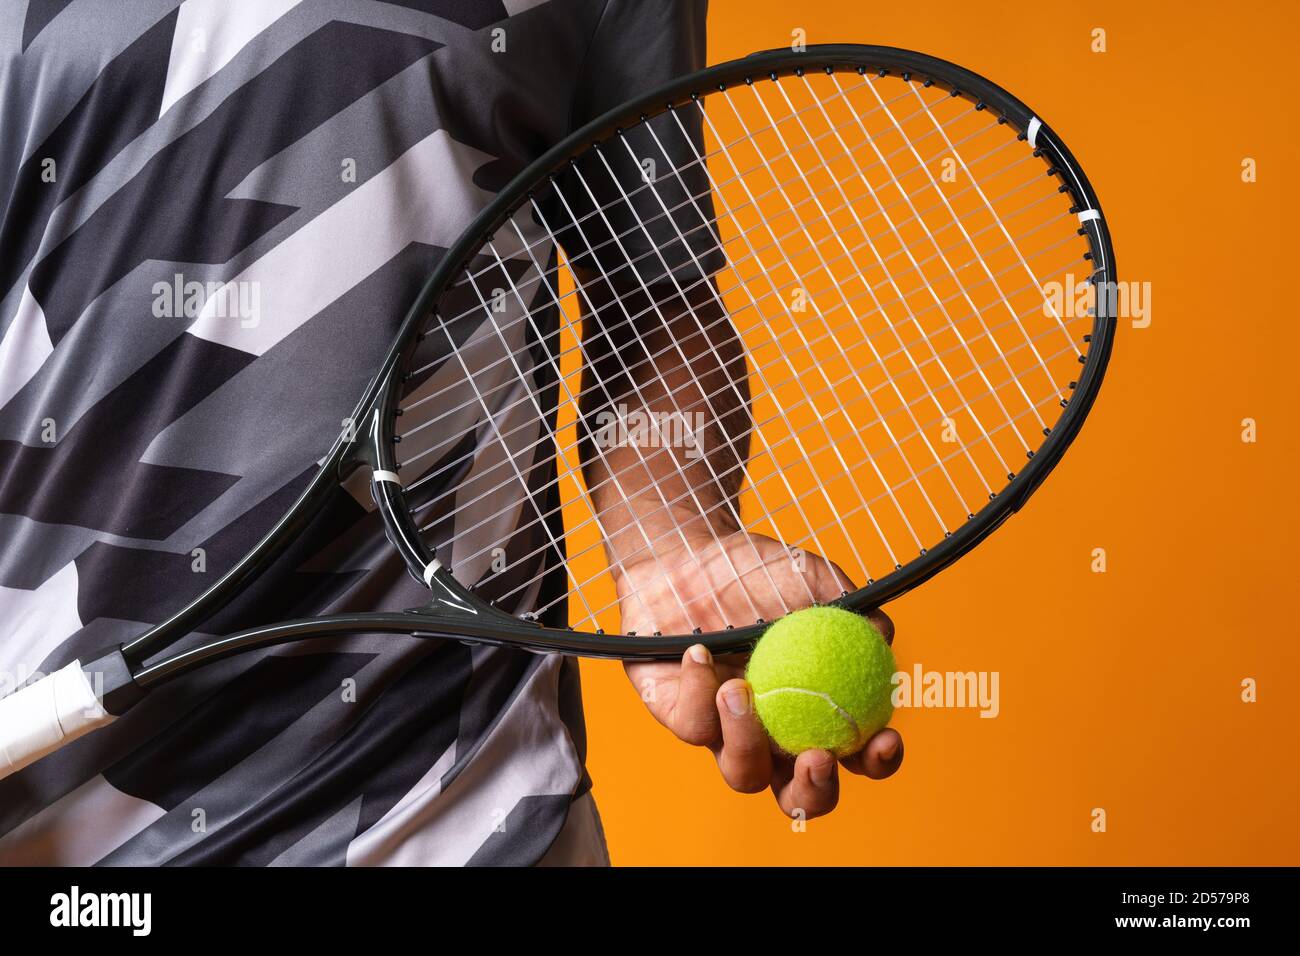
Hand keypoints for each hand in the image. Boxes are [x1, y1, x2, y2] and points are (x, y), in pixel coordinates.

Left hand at [618, 531, 903, 817]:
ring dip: (748, 741)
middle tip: (818, 756)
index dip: (877, 761)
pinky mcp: (680, 718)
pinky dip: (698, 692)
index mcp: (815, 711)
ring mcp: (726, 732)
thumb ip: (850, 605)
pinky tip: (699, 651)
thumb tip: (881, 634)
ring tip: (739, 689)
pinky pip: (692, 725)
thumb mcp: (810, 579)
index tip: (885, 738)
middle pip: (799, 797)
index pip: (856, 756)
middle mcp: (774, 734)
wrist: (689, 552)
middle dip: (815, 790)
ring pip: (742, 774)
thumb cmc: (756, 571)